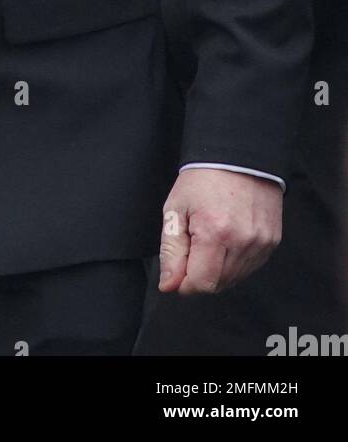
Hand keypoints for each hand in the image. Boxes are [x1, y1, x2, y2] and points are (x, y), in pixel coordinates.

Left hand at [158, 168, 281, 294]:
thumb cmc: (203, 179)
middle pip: (218, 284)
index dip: (184, 283)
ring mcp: (261, 243)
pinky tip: (227, 239)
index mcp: (215, 233)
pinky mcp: (272, 242)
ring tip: (211, 237)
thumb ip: (171, 251)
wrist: (238, 155)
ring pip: (235, 278)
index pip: (201, 284)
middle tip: (194, 244)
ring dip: (218, 269)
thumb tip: (169, 286)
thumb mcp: (176, 209)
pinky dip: (235, 262)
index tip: (178, 270)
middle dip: (200, 273)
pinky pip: (250, 267)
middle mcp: (243, 242)